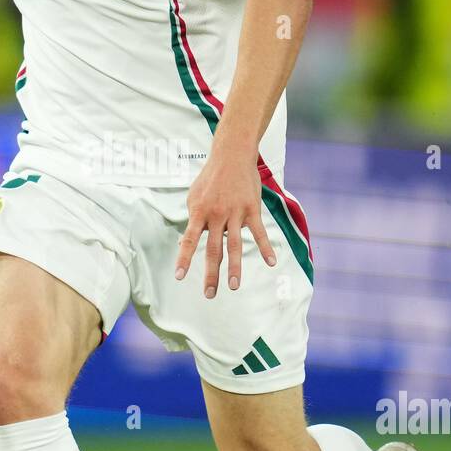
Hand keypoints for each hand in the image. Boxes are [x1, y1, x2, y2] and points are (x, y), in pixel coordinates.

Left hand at [174, 148, 275, 296]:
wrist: (231, 155)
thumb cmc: (210, 179)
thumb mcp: (194, 197)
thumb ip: (192, 221)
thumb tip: (185, 243)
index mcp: (199, 212)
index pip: (190, 240)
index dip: (184, 259)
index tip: (180, 277)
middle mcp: (216, 215)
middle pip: (213, 249)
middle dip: (211, 274)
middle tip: (209, 294)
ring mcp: (235, 213)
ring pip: (235, 245)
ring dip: (234, 268)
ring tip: (233, 286)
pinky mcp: (252, 210)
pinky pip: (259, 232)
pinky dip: (266, 248)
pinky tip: (270, 262)